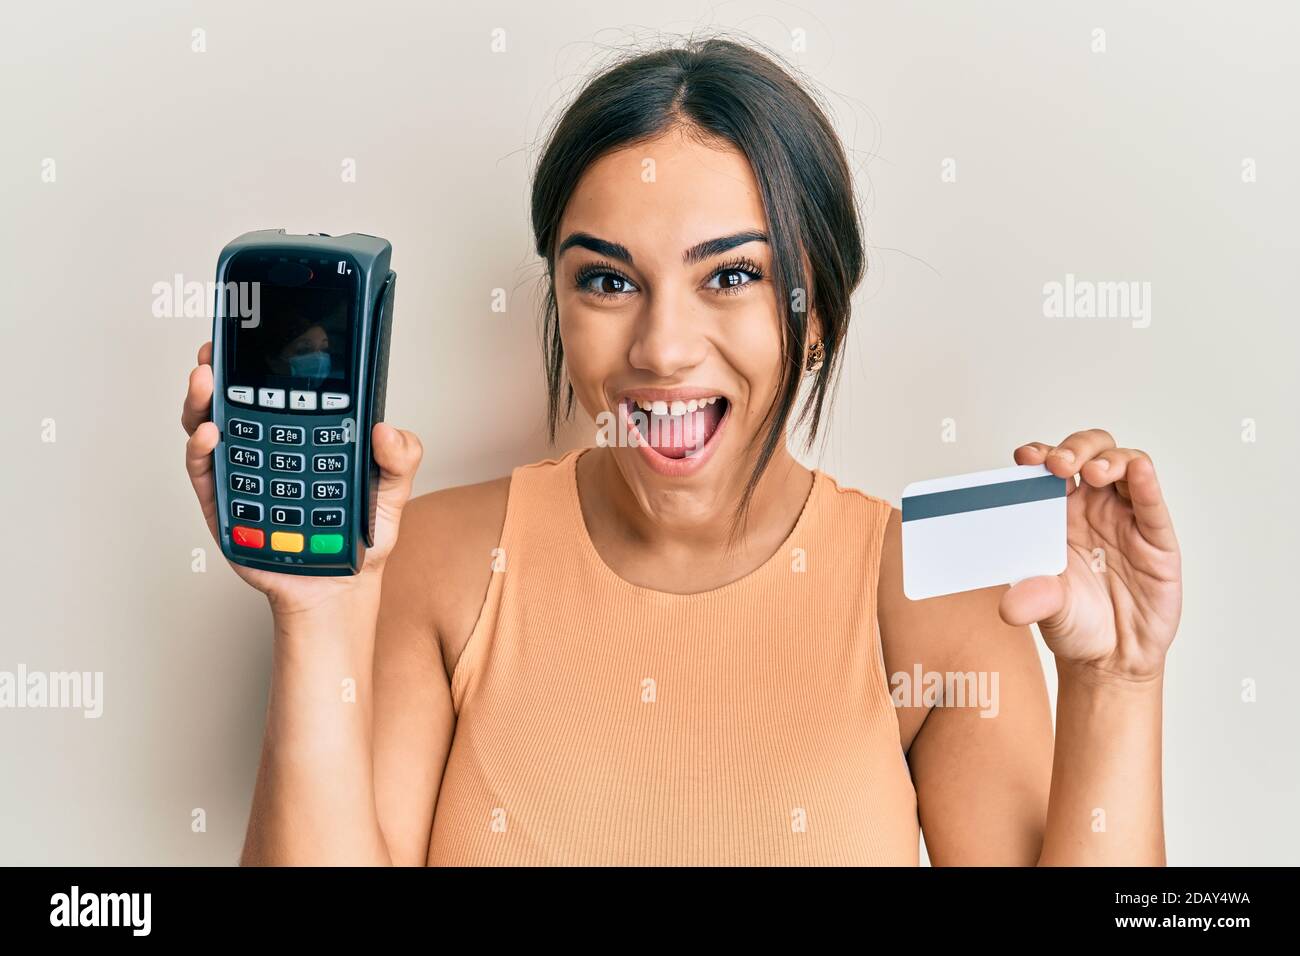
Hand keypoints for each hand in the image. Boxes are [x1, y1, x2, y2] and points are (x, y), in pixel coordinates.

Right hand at [181, 341, 422, 615]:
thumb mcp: (393, 491)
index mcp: (303, 434)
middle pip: (234, 399)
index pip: (279, 387)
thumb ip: (400, 457)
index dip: (265, 357)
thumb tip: (387, 429)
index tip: (260, 328)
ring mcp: (242, 474)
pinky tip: (210, 434)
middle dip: (220, 369)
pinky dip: (202, 451)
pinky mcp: (225, 507)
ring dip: (202, 401)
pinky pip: (206, 474)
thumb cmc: (361, 536)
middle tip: (217, 349)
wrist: (340, 590)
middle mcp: (266, 447)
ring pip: (209, 428)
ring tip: (206, 379)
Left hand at [998, 429, 1181, 683]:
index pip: (1048, 468)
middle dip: (1073, 449)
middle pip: (1088, 454)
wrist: (1111, 659)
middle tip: (1057, 464)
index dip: (1039, 455)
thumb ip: (1032, 600)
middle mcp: (1091, 508)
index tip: (1025, 458)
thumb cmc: (1075, 623)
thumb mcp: (1046, 610)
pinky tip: (1137, 470)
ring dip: (1106, 458)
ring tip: (1092, 473)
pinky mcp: (1155, 538)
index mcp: (1056, 514)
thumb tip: (1010, 604)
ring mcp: (1125, 519)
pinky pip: (1151, 501)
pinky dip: (1144, 479)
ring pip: (1122, 465)